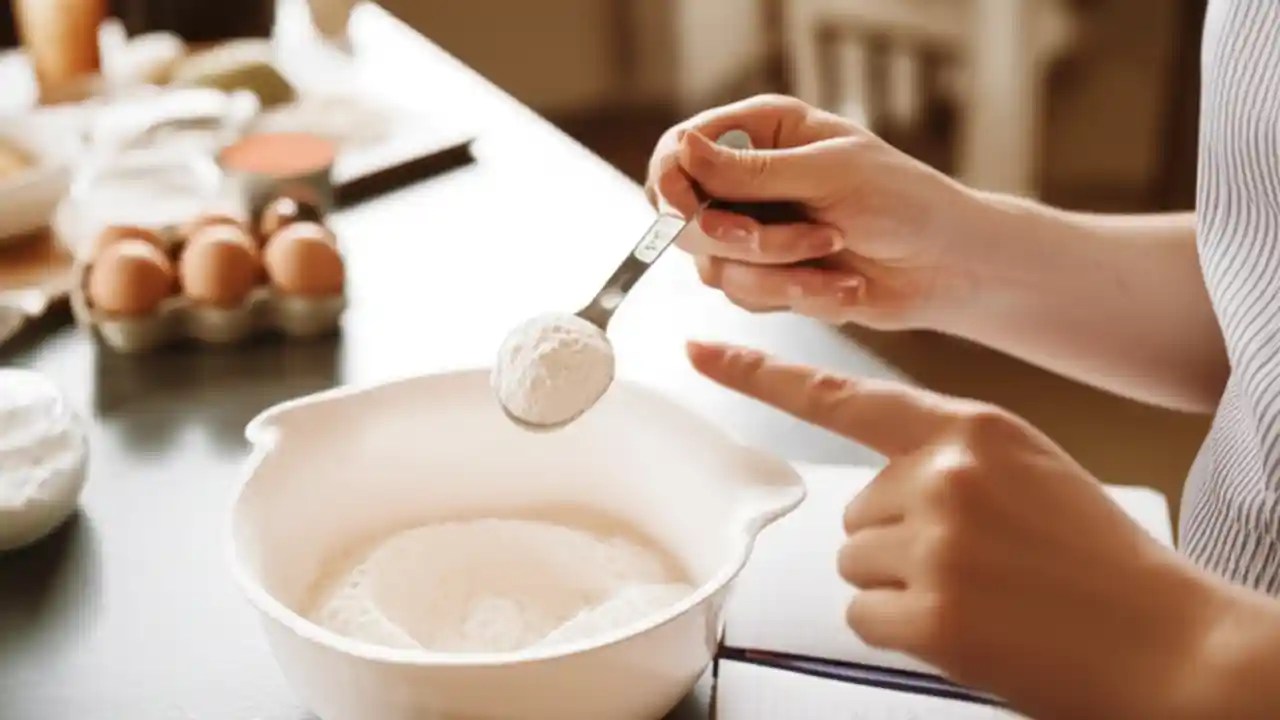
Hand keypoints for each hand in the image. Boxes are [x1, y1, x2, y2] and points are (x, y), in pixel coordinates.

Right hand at [645, 95, 986, 330]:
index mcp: (763, 131)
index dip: (671, 180)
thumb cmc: (903, 202)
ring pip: (715, 266)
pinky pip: (745, 298)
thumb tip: (682, 150)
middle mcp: (749, 179)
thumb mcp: (828, 174)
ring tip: (836, 256)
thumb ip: (751, 172)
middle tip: (794, 238)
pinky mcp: (767, 277)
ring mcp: (754, 230)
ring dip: (779, 272)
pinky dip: (795, 296)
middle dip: (739, 238)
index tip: (683, 208)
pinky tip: (842, 284)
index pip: (681, 148)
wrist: (946, 267)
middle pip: (686, 216)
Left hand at [688, 341, 1226, 719]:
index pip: (843, 395)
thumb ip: (950, 460)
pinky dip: (904, 631)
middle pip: (853, 508)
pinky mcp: (929, 610)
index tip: (701, 348)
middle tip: (976, 564)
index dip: (761, 371)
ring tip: (979, 594)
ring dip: (900, 588)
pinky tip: (966, 628)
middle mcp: (942, 473)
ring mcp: (933, 540)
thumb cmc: (1100, 561)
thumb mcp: (1030, 472)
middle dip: (895, 541)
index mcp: (970, 427)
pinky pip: (865, 616)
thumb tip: (879, 484)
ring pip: (852, 563)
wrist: (1169, 642)